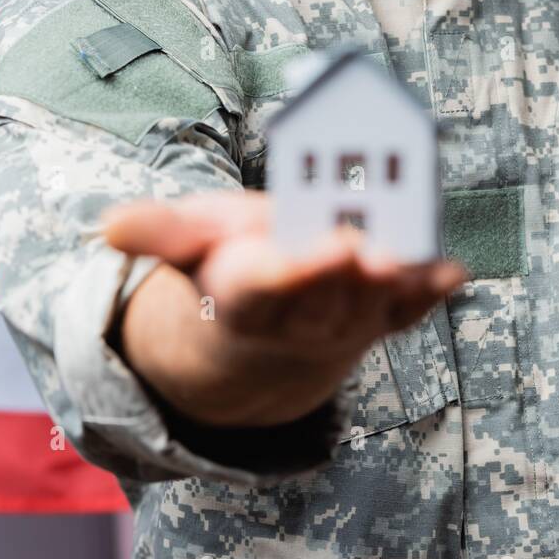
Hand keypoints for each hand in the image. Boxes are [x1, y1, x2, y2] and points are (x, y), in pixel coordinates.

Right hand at [103, 191, 465, 426]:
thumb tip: (106, 227)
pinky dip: (430, 294)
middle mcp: (297, 318)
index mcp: (244, 295)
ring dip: (396, 279)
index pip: (272, 287)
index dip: (304, 268)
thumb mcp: (189, 243)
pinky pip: (407, 310)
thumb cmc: (226, 267)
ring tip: (418, 244)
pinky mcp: (378, 318)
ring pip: (371, 303)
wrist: (263, 331)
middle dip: (355, 268)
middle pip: (328, 294)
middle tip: (381, 238)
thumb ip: (158, 232)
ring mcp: (343, 323)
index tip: (335, 242)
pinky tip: (452, 272)